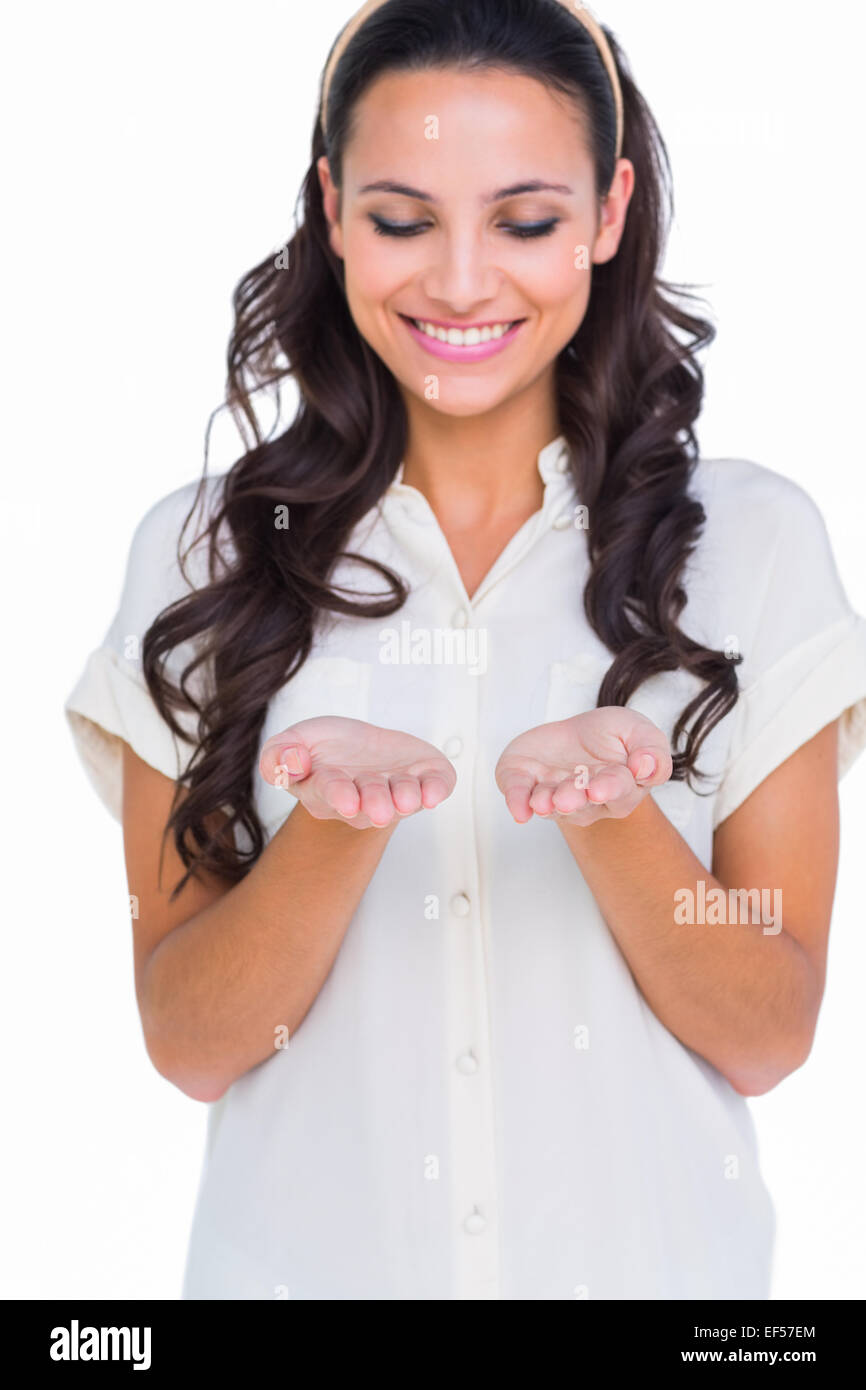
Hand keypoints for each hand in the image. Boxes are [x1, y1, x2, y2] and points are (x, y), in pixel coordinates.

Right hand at [259, 716, 456, 827]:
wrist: (363, 748)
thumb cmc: (327, 748)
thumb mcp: (294, 741)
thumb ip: (278, 754)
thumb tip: (291, 762)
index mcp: (328, 789)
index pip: (332, 793)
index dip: (340, 795)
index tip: (348, 801)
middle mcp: (365, 799)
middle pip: (371, 803)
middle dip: (376, 802)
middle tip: (381, 809)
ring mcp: (396, 792)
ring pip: (403, 798)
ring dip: (406, 797)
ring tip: (406, 797)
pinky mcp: (424, 779)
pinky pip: (435, 787)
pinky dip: (438, 789)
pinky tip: (435, 792)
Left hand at [495, 706, 672, 825]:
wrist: (577, 733)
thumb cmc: (612, 736)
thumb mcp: (638, 730)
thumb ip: (651, 749)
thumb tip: (646, 766)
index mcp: (622, 786)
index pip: (620, 790)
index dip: (610, 788)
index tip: (599, 787)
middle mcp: (589, 800)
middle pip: (584, 803)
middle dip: (574, 799)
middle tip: (567, 798)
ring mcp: (557, 796)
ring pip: (553, 804)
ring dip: (547, 803)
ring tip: (543, 801)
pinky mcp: (528, 786)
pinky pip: (521, 796)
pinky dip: (517, 801)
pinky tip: (519, 810)